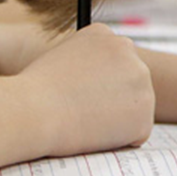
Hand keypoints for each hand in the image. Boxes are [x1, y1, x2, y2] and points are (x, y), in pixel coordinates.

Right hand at [17, 23, 153, 155]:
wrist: (32, 111)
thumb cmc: (36, 89)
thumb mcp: (60, 56)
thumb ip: (86, 60)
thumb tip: (100, 77)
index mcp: (106, 36)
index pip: (113, 63)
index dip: (95, 82)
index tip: (76, 89)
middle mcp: (129, 53)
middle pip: (129, 83)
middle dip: (111, 98)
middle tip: (81, 107)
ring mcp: (141, 84)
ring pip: (135, 108)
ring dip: (116, 118)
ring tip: (84, 118)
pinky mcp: (144, 116)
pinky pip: (137, 133)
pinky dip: (119, 139)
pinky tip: (94, 132)